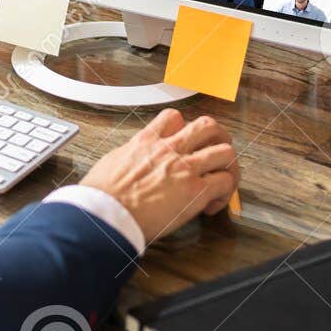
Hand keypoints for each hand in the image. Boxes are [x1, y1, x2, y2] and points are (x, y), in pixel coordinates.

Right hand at [81, 110, 238, 243]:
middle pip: (208, 126)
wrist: (106, 213)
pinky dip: (225, 194)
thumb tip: (133, 159)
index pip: (175, 117)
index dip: (185, 128)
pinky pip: (225, 183)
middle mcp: (170, 149)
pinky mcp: (196, 191)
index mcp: (147, 140)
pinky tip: (212, 205)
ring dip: (227, 166)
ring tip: (221, 180)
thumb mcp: (113, 161)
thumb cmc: (103, 194)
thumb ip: (130, 155)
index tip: (185, 142)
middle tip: (214, 154)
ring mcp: (186, 168)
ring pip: (226, 151)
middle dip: (217, 139)